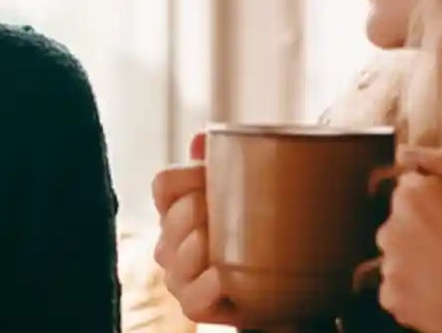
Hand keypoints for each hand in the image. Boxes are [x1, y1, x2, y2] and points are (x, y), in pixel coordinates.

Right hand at [151, 132, 238, 325]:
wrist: (277, 291)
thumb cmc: (253, 238)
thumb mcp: (242, 196)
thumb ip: (221, 162)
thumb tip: (201, 135)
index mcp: (177, 210)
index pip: (164, 184)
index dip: (186, 175)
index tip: (211, 172)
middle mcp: (169, 243)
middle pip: (173, 216)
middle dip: (200, 208)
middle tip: (230, 207)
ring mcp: (178, 276)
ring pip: (180, 254)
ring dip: (205, 244)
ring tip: (230, 241)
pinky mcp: (193, 306)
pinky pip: (194, 296)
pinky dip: (210, 284)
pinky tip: (226, 276)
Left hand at [376, 148, 441, 332]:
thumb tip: (410, 150)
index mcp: (413, 198)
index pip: (413, 184)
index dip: (441, 198)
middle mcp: (390, 229)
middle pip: (402, 218)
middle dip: (425, 225)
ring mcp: (389, 267)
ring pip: (399, 251)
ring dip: (418, 255)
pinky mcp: (392, 300)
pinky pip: (398, 283)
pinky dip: (415, 286)